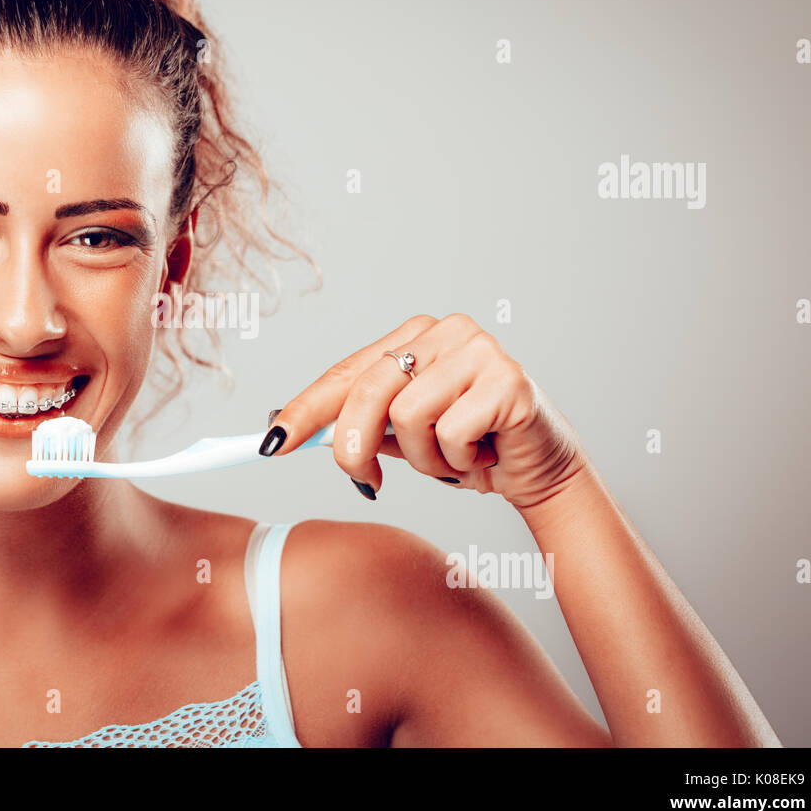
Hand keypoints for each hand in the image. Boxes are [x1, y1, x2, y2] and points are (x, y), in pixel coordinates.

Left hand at [259, 314, 586, 508]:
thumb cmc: (468, 448)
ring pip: (409, 417)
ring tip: (453, 458)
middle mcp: (444, 330)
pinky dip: (460, 460)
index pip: (345, 372)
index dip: (305, 410)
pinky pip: (452, 432)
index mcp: (413, 337)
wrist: (538, 469)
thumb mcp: (401, 438)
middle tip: (365, 480)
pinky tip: (483, 454)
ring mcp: (479, 349)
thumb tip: (284, 431)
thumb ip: (357, 426)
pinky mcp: (508, 379)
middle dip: (355, 447)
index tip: (272, 443)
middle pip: (368, 392)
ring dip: (425, 459)